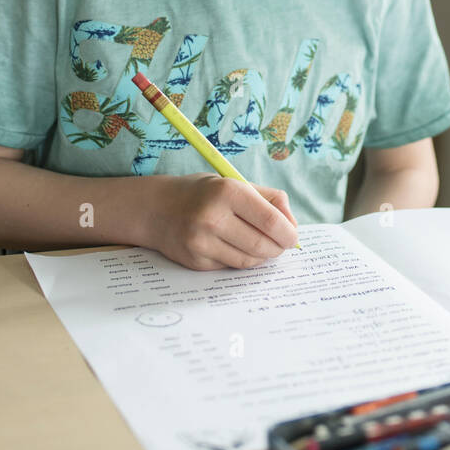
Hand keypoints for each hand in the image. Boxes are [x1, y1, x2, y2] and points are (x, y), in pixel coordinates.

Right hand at [148, 174, 298, 270]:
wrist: (157, 208)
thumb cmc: (204, 194)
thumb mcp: (235, 183)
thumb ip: (269, 200)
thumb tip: (292, 226)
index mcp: (227, 192)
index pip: (271, 221)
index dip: (289, 233)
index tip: (292, 236)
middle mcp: (212, 217)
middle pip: (263, 245)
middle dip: (278, 248)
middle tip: (281, 244)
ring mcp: (201, 242)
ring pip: (249, 260)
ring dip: (262, 256)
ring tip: (260, 244)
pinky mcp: (196, 261)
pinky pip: (232, 266)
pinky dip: (242, 260)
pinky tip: (236, 247)